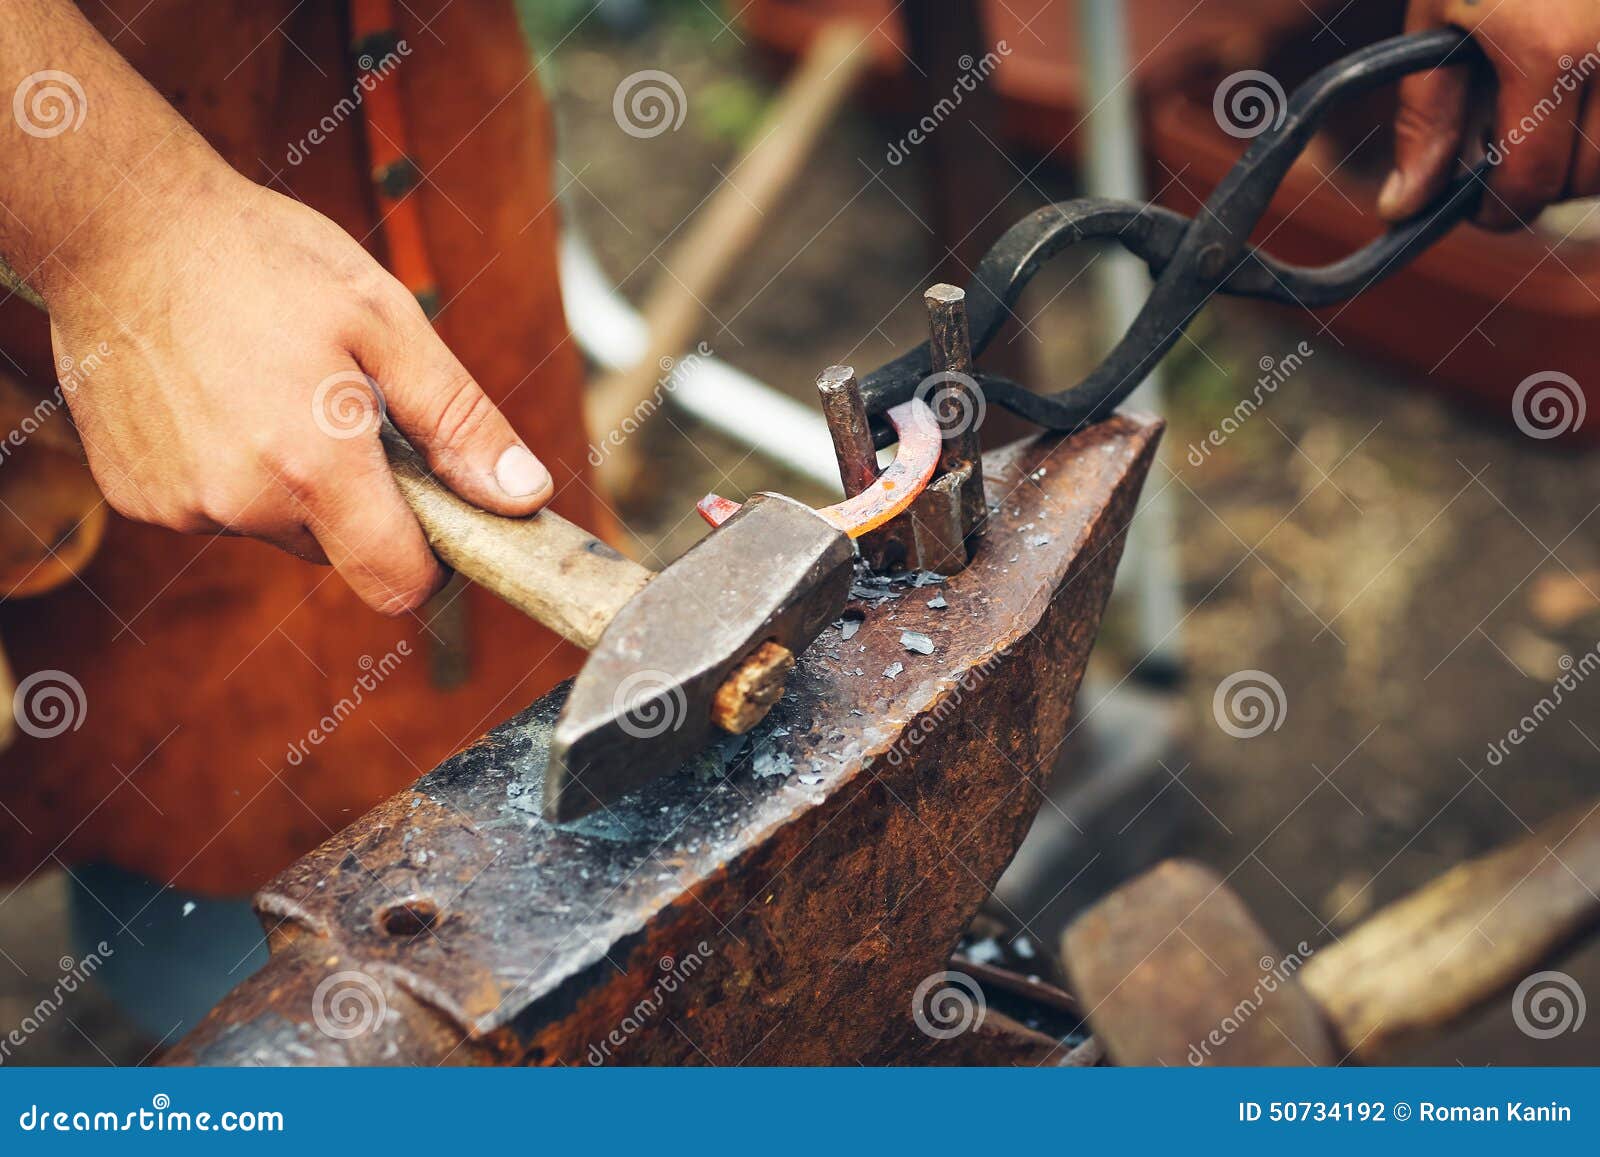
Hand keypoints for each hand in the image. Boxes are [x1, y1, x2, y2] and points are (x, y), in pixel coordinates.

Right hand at [48, 164, 553, 614]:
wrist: (119, 222)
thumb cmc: (262, 258)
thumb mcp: (386, 320)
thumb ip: (459, 421)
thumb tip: (523, 495)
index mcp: (314, 466)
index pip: (396, 583)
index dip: (429, 560)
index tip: (433, 510)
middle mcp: (240, 503)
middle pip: (339, 553)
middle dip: (358, 500)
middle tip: (342, 408)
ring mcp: (179, 506)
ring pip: (276, 528)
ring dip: (291, 481)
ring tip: (271, 388)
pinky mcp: (134, 497)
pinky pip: (214, 509)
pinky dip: (231, 470)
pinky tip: (215, 396)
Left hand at [1381, 0, 1599, 230]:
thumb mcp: (1434, 15)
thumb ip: (1425, 115)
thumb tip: (1405, 207)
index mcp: (1551, 51)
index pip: (1531, 181)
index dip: (1496, 211)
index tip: (1474, 209)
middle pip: (1586, 177)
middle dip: (1542, 182)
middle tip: (1504, 152)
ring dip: (1582, 153)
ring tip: (1539, 116)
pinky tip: (1571, 95)